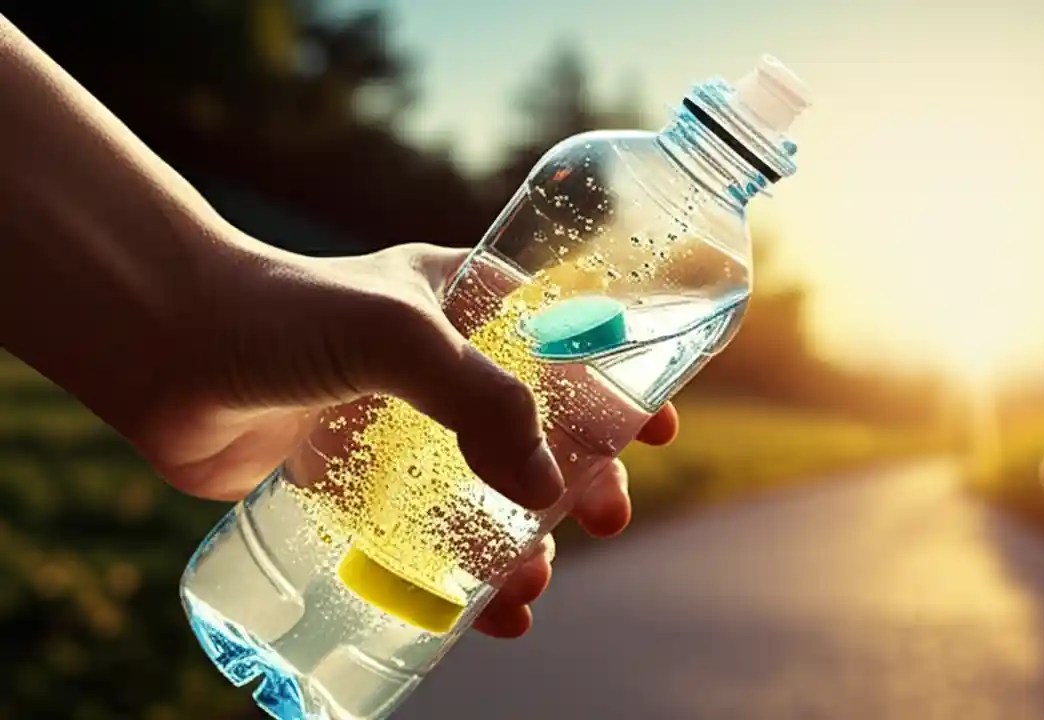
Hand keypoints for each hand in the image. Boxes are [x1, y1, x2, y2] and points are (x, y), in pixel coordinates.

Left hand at [115, 237, 676, 637]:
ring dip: (521, 543)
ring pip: (484, 491)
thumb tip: (548, 493)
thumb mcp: (400, 338)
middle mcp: (440, 362)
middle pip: (537, 430)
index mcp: (465, 301)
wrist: (161, 348)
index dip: (617, 387)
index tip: (659, 432)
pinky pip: (422, 532)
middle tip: (605, 522)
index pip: (566, 341)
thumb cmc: (280, 315)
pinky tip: (478, 616)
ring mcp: (396, 424)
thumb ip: (480, 405)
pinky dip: (455, 574)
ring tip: (530, 590)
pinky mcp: (351, 477)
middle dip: (579, 482)